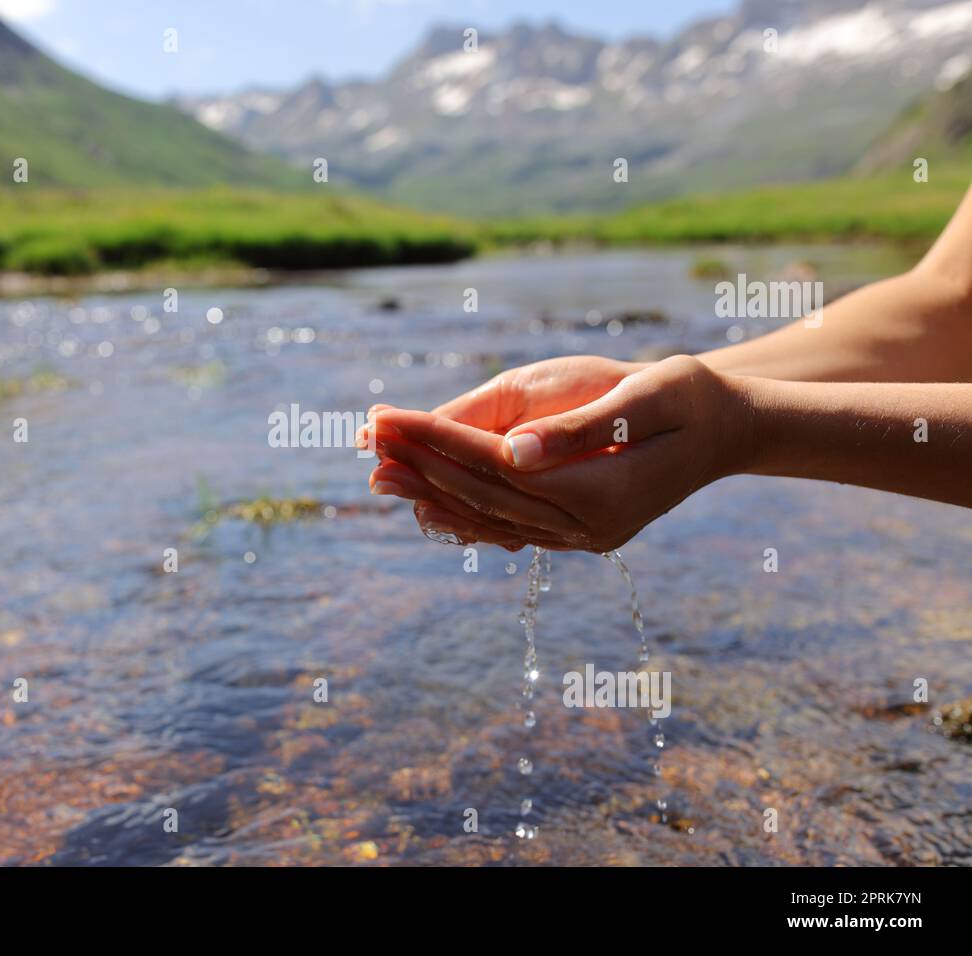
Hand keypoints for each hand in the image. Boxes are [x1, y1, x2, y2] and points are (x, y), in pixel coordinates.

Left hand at [367, 355, 752, 551]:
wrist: (730, 431)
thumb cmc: (693, 398)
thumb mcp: (648, 396)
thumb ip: (581, 429)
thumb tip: (512, 450)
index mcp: (601, 491)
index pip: (497, 466)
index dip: (437, 441)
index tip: (387, 419)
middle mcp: (588, 527)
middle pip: (485, 497)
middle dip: (421, 468)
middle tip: (365, 446)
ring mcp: (584, 537)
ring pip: (490, 519)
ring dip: (431, 495)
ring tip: (380, 474)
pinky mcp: (580, 533)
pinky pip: (509, 530)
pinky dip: (464, 516)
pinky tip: (428, 505)